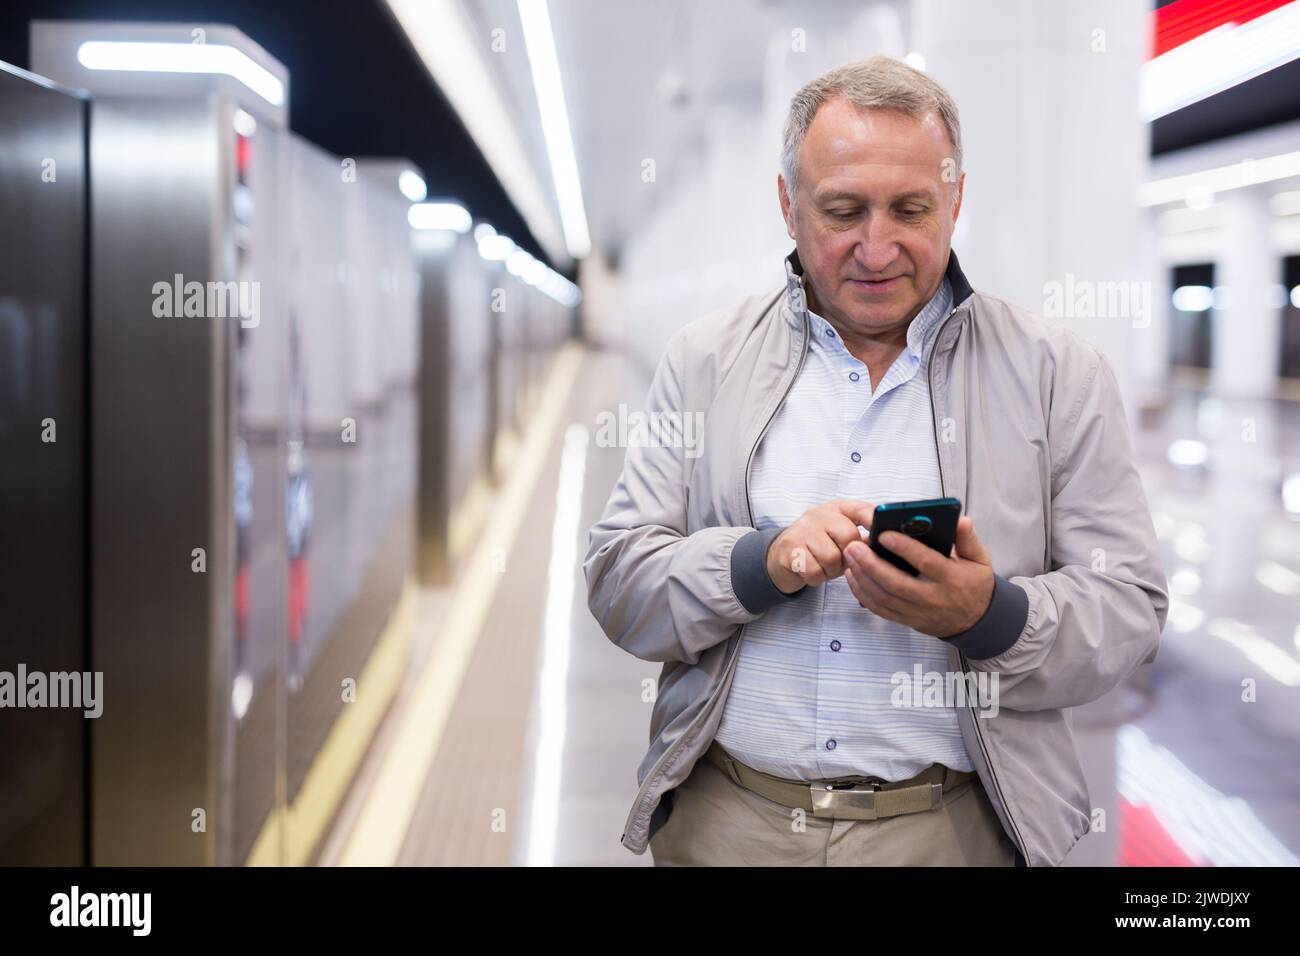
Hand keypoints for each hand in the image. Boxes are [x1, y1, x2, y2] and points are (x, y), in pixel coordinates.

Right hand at [766, 499, 874, 593]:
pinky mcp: (789, 549)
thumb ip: (861, 534)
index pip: (860, 509)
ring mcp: (802, 531)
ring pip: (832, 557)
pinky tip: (812, 570)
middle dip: (848, 556)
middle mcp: (818, 515)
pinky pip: (814, 571)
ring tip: (824, 566)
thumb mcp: (839, 534)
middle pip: (848, 537)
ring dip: (831, 570)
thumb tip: (883, 544)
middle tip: (840, 560)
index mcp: (836, 509)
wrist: (781, 556)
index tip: (885, 533)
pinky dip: (816, 577)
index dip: (874, 520)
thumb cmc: (818, 546)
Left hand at [842, 516, 994, 638]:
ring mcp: (917, 611)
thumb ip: (968, 539)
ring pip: (883, 597)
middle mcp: (932, 597)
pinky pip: (880, 609)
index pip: (925, 562)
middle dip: (871, 564)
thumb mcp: (979, 560)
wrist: (975, 621)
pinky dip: (862, 594)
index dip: (903, 547)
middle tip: (854, 546)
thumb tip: (960, 520)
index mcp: (951, 578)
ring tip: (850, 557)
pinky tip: (853, 576)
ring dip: (862, 577)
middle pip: (896, 583)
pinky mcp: (906, 619)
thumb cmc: (973, 584)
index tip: (884, 534)